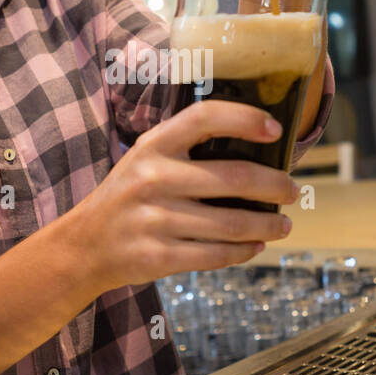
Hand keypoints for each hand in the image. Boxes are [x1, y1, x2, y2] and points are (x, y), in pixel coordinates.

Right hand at [59, 100, 298, 291]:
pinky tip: (255, 246)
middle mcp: (154, 178)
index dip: (245, 119)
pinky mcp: (158, 256)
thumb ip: (187, 151)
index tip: (276, 131)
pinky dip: (244, 251)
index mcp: (154, 145)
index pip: (206, 118)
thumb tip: (258, 152)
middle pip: (234, 177)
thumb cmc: (129, 196)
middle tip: (292, 192)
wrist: (84, 245)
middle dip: (275, 186)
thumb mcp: (146, 159)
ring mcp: (155, 219)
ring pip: (232, 223)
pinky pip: (217, 255)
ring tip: (283, 225)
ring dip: (268, 225)